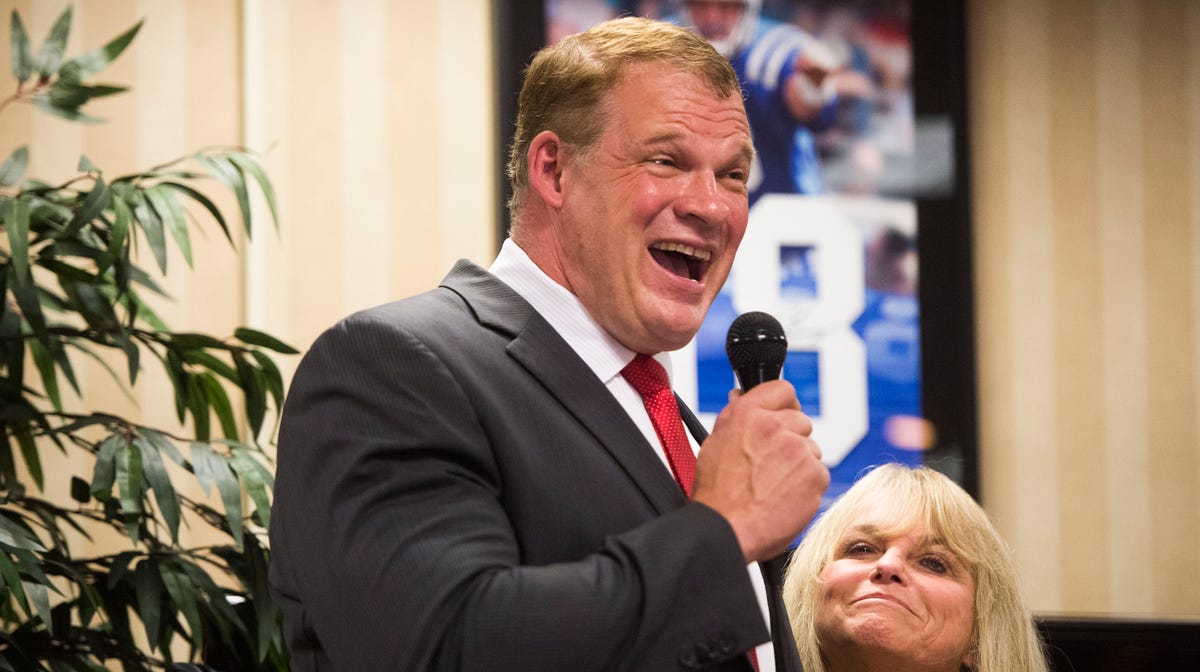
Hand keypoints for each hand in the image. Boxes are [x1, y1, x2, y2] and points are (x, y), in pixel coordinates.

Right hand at [692, 380, 829, 561]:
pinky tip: (785, 497)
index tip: (783, 415)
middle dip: (791, 439)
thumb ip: (738, 416)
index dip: (783, 404)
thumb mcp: (716, 442)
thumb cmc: (718, 493)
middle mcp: (774, 427)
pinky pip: (819, 474)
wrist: (727, 529)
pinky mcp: (815, 475)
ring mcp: (798, 450)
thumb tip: (743, 396)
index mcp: (747, 414)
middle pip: (800, 422)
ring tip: (774, 485)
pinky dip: (807, 486)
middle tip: (771, 464)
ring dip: (799, 464)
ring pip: (810, 450)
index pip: (782, 389)